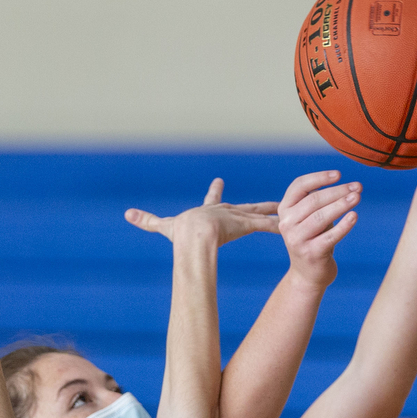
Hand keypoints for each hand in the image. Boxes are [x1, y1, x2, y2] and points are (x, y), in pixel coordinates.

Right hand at [124, 177, 278, 245]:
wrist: (194, 235)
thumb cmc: (182, 232)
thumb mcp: (165, 227)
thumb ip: (148, 221)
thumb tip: (127, 214)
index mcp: (208, 211)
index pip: (213, 200)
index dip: (215, 192)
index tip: (218, 182)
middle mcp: (225, 211)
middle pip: (244, 207)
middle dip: (256, 205)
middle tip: (268, 202)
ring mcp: (237, 218)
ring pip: (260, 215)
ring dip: (273, 215)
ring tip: (288, 213)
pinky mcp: (246, 225)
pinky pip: (265, 226)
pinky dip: (277, 226)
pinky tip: (289, 227)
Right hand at [277, 171, 361, 289]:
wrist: (307, 275)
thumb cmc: (313, 240)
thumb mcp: (309, 218)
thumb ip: (319, 201)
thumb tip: (348, 186)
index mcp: (285, 210)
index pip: (299, 186)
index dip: (319, 177)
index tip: (339, 174)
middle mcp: (287, 224)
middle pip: (313, 201)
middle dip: (338, 191)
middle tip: (357, 187)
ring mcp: (297, 240)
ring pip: (321, 217)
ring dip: (341, 205)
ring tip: (357, 197)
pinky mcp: (310, 253)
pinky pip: (330, 236)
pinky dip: (343, 225)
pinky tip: (354, 216)